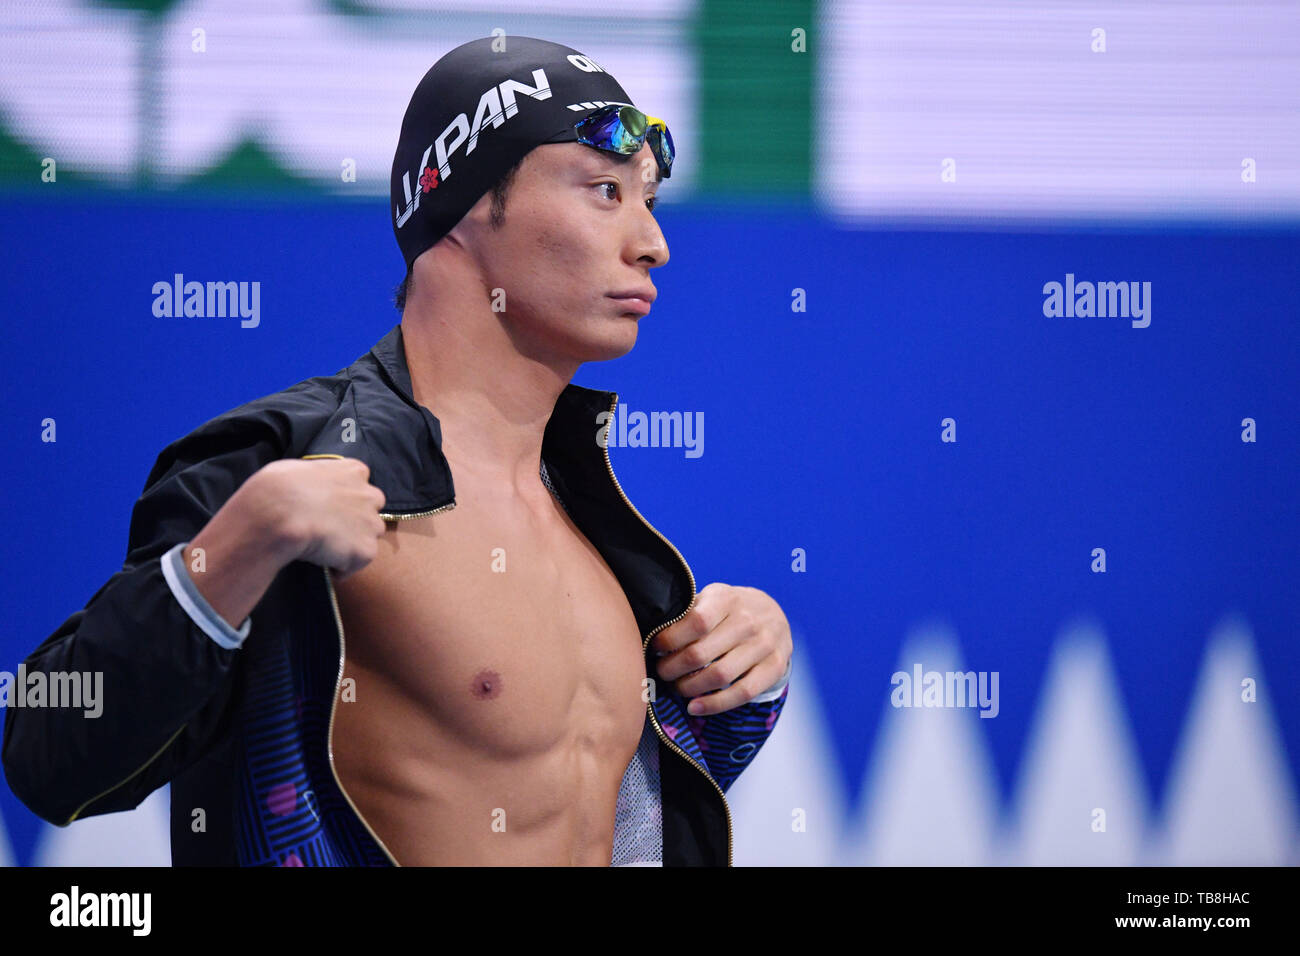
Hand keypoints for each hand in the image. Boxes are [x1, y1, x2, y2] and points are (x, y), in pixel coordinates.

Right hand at [246, 455, 387, 578]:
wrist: (279, 515)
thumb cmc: (278, 490)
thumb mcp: (296, 469)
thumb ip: (316, 477)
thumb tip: (309, 487)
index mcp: (354, 471)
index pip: (359, 484)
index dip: (344, 499)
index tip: (329, 508)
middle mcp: (370, 495)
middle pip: (370, 511)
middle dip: (355, 521)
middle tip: (329, 531)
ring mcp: (371, 524)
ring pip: (367, 537)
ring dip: (350, 544)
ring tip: (323, 550)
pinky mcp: (367, 550)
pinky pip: (357, 563)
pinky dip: (342, 567)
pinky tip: (322, 564)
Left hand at [650, 582, 792, 715]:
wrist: (775, 615)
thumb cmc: (731, 610)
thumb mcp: (712, 598)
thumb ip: (688, 612)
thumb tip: (651, 634)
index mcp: (727, 599)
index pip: (695, 622)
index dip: (669, 639)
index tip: (655, 648)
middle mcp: (748, 621)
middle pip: (700, 654)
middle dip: (672, 668)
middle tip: (662, 672)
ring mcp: (764, 645)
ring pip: (719, 676)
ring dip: (689, 688)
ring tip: (677, 687)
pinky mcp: (774, 668)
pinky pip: (743, 693)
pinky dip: (715, 705)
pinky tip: (695, 707)